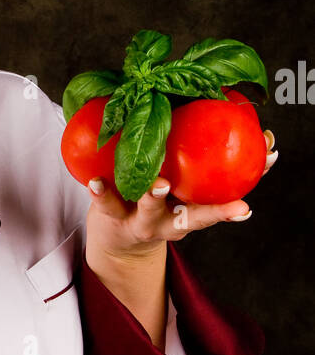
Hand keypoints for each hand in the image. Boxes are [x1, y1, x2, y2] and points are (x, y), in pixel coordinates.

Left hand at [85, 128, 277, 257]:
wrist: (117, 238)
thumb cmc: (158, 200)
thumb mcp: (183, 187)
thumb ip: (206, 158)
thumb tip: (241, 117)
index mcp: (191, 210)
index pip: (224, 203)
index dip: (241, 197)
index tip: (259, 183)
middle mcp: (172, 219)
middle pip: (196, 216)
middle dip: (216, 212)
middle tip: (237, 204)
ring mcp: (143, 220)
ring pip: (151, 210)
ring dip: (157, 197)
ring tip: (161, 184)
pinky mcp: (112, 216)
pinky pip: (106, 203)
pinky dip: (101, 192)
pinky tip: (96, 181)